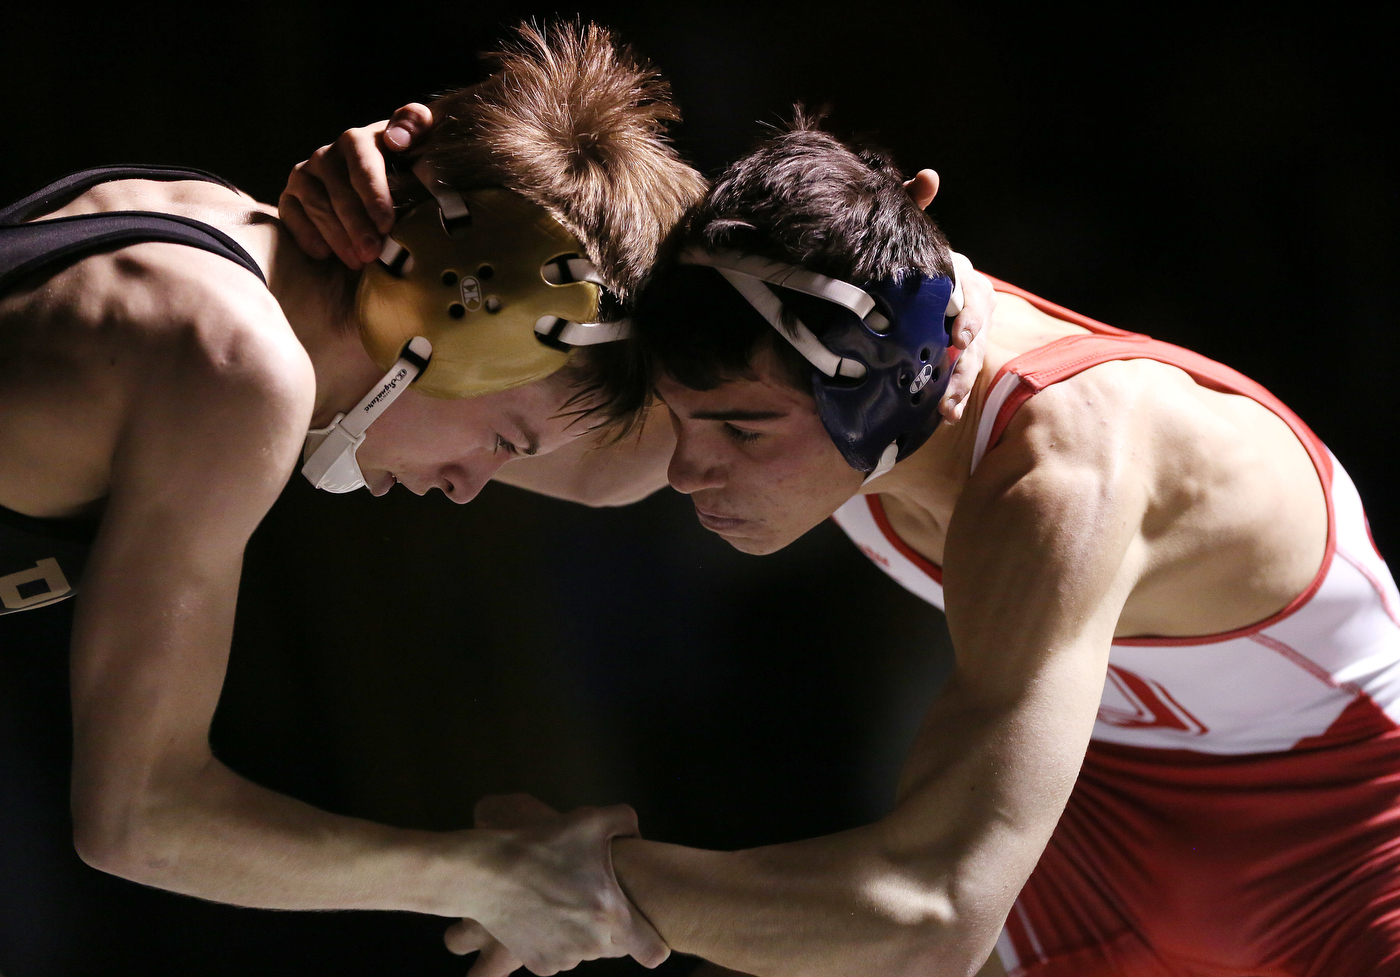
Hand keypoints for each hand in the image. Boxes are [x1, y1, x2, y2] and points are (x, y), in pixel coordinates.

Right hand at [278, 102, 433, 267]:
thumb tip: (396, 138)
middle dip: (356, 225)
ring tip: (357, 261)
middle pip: (338, 191)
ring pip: (315, 205)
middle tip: (373, 253)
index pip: (362, 165)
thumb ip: (413, 123)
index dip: (373, 195)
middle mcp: (327, 155)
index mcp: (357, 141)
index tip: (386, 225)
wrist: (380, 183)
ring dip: (336, 235)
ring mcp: (306, 175)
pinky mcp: (291, 196)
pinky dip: (305, 234)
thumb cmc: (404, 166)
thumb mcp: (417, 138)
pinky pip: (290, 213)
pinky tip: (324, 254)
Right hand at [444, 794, 669, 976]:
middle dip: (606, 924)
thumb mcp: (591, 819)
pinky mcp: (540, 965)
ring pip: (585, 949)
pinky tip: (543, 913)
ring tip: (560, 898)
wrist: (487, 871)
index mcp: (613, 914)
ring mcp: (565, 958)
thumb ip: (625, 821)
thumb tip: (636, 833)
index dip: (654, 943)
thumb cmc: (542, 843)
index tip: (645, 931)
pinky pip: (559, 956)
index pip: (653, 951)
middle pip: (615, 944)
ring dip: (579, 932)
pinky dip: (554, 940)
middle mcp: (593, 943)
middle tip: (586, 895)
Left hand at [903, 168, 997, 422]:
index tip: (961, 337)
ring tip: (946, 412)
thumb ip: (913, 204)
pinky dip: (949, 395)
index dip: (971, 318)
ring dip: (959, 387)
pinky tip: (938, 416)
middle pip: (977, 339)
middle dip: (966, 365)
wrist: (893, 282)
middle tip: (953, 385)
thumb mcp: (907, 230)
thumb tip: (928, 176)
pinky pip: (954, 376)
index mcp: (963, 278)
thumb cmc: (905, 253)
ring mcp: (964, 335)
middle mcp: (970, 307)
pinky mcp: (950, 355)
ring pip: (969, 362)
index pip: (976, 297)